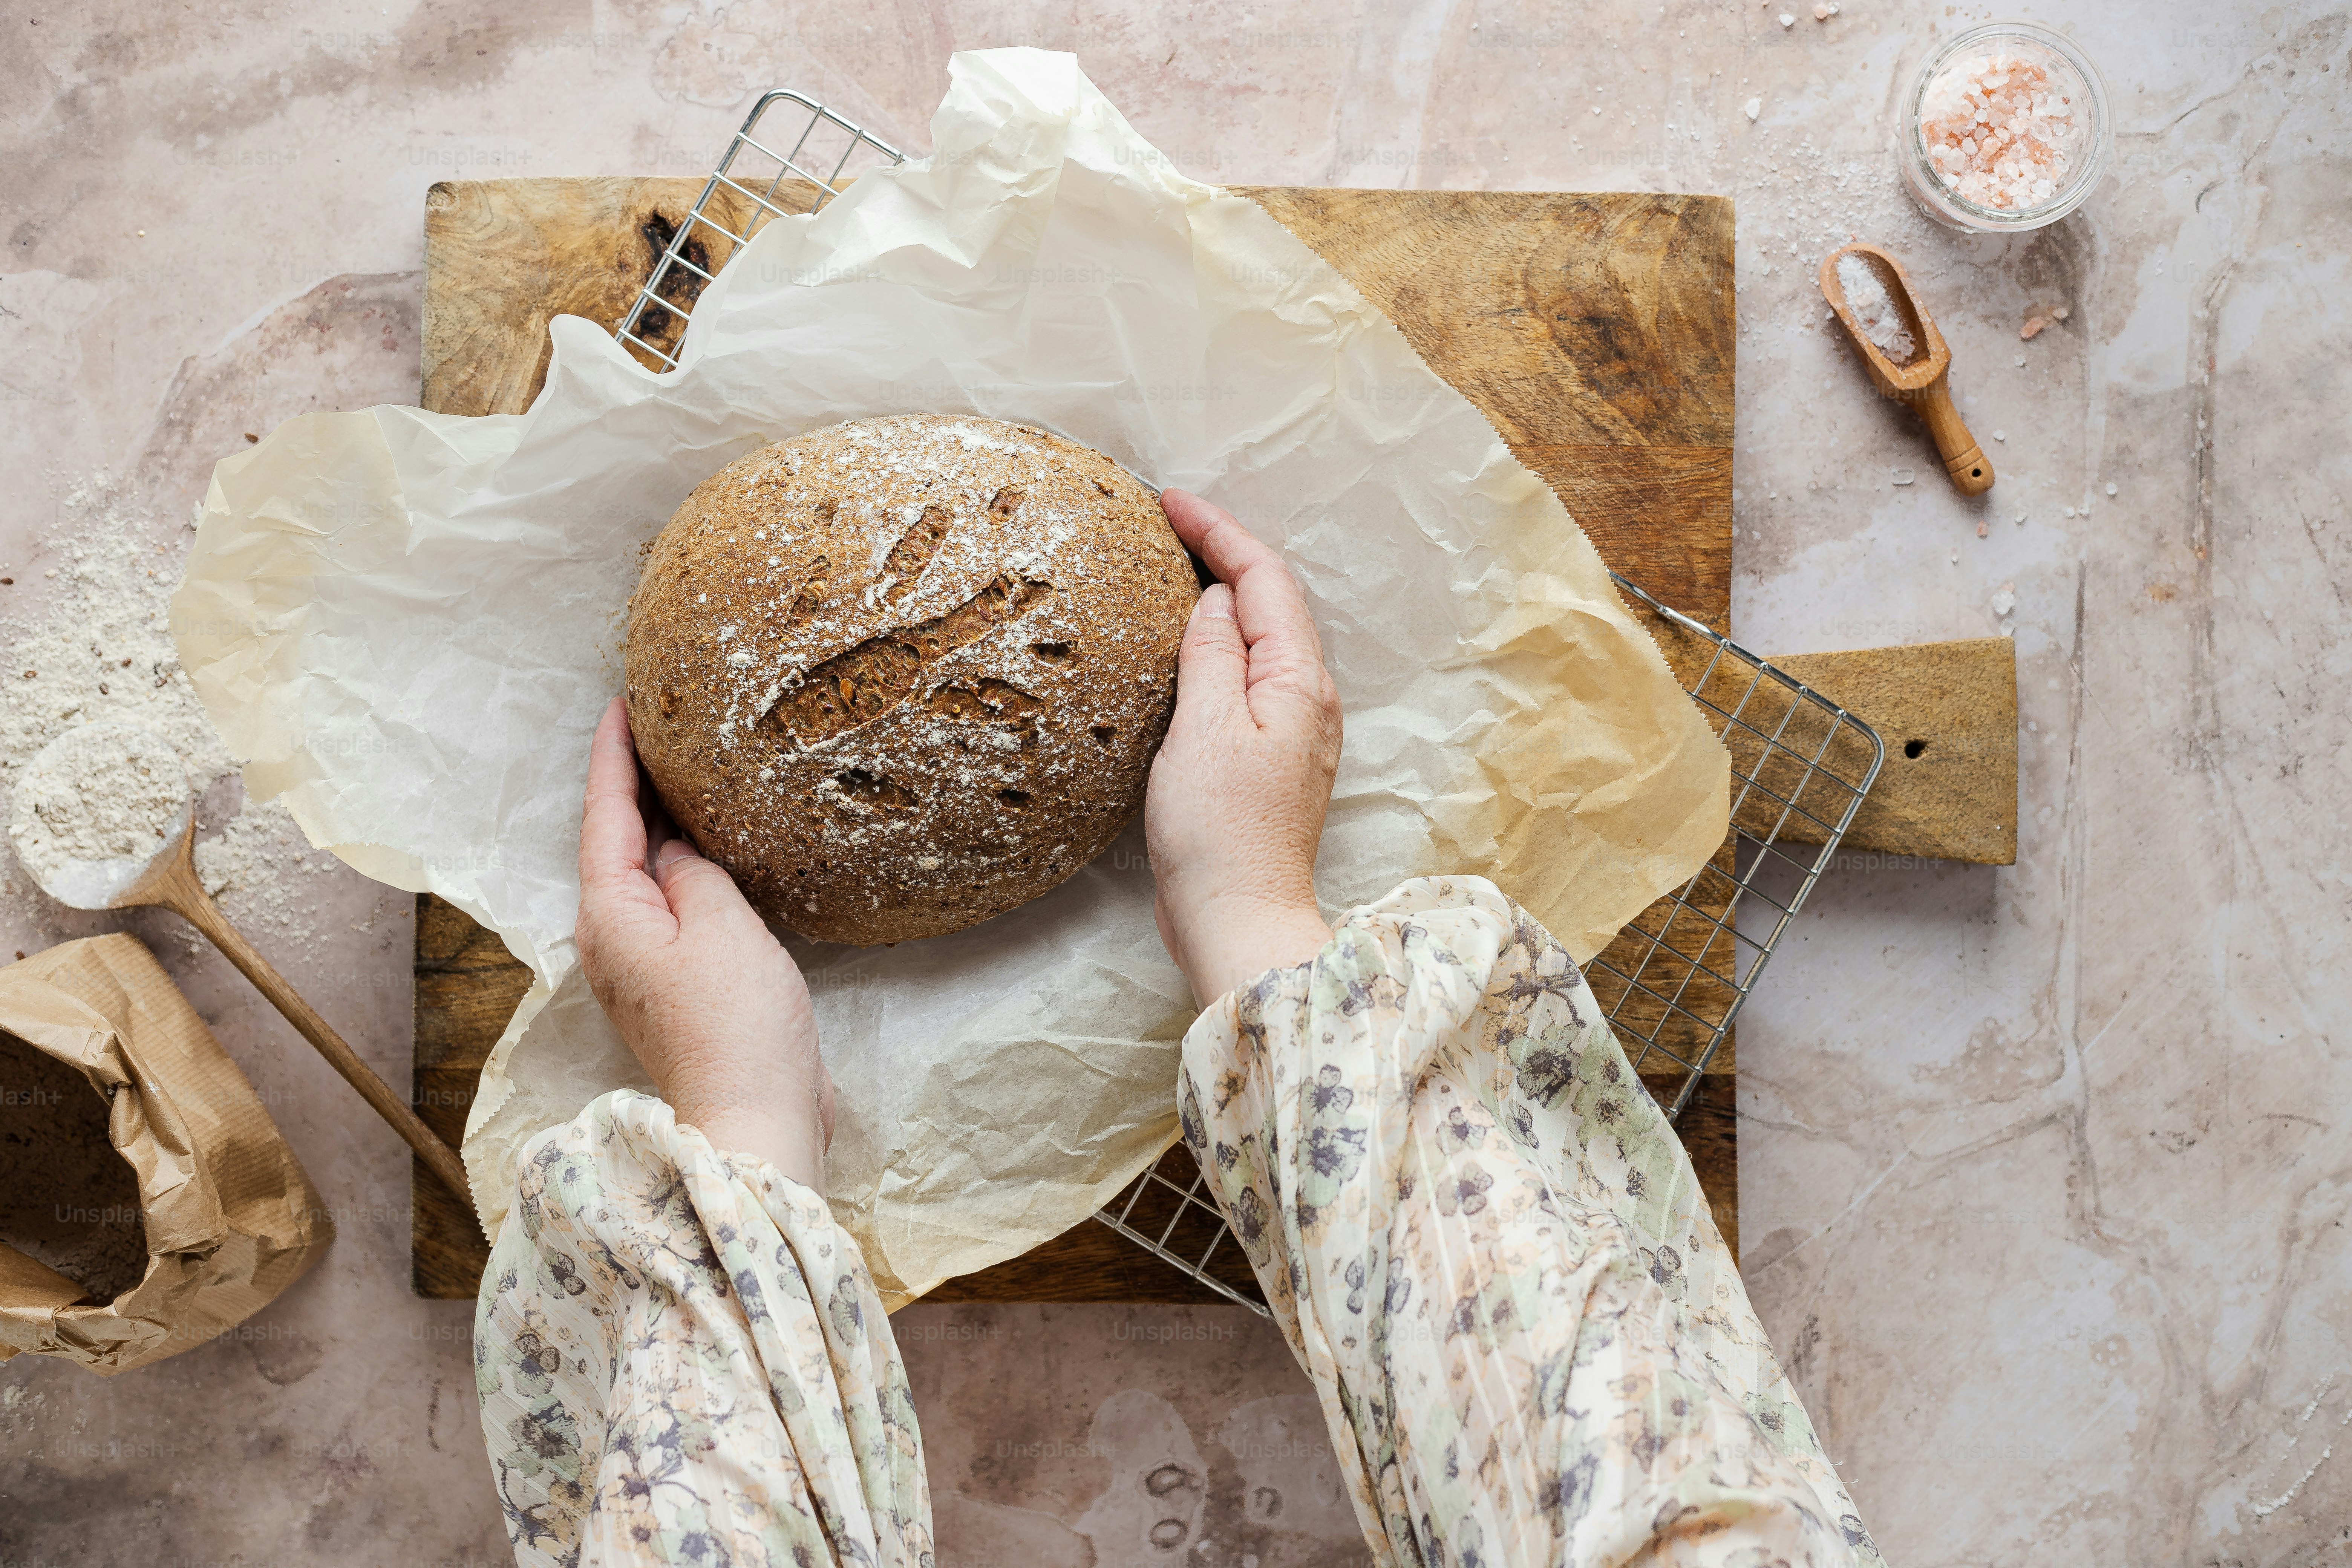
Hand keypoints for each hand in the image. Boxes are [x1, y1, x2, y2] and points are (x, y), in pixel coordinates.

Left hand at [575, 697, 834, 1190]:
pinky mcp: (676, 985)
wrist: (755, 1115)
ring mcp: (641, 965)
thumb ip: (690, 868)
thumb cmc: (738, 1021)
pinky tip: (711, 849)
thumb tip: (674, 848)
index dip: (613, 756)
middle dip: (632, 784)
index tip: (620, 704)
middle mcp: (611, 938)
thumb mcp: (720, 922)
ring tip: (682, 771)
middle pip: (614, 842)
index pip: (605, 814)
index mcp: (609, 914)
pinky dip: (683, 866)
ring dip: (659, 824)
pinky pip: (670, 905)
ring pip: (642, 873)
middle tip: (656, 723)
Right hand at [1147, 490, 1342, 1005]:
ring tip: (1172, 567)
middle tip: (1167, 522)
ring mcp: (1293, 733)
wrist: (1238, 921)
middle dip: (1223, 554)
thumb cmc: (1219, 834)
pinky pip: (1246, 680)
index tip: (1171, 500)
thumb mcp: (1204, 729)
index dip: (1219, 531)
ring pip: (1259, 641)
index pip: (1263, 580)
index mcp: (1300, 682)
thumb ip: (1212, 655)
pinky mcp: (1268, 762)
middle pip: (1270, 604)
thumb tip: (1215, 602)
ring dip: (1221, 599)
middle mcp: (1309, 701)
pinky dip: (1216, 648)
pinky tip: (1185, 648)